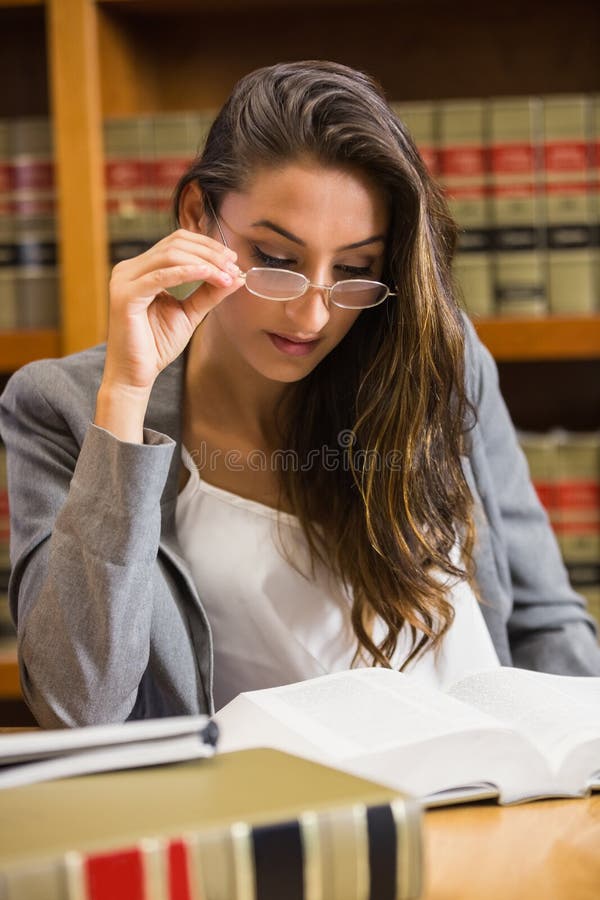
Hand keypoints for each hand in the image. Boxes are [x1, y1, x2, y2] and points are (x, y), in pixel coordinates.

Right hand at [102, 228, 242, 392]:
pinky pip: (161, 276)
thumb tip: (236, 275)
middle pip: (175, 244)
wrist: (135, 374)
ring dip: (204, 262)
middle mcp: (129, 270)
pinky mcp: (125, 296)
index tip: (233, 260)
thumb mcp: (190, 313)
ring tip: (227, 274)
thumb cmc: (156, 345)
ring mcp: (124, 280)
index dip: (207, 247)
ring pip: (170, 256)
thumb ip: (208, 293)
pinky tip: (209, 275)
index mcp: (141, 270)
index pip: (176, 243)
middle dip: (209, 253)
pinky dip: (188, 272)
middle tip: (233, 266)